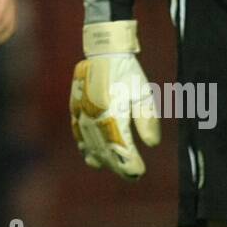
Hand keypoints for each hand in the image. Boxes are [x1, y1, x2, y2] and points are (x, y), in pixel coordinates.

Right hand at [70, 19, 159, 178]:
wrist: (103, 51)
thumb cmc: (127, 72)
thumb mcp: (143, 92)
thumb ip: (147, 119)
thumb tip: (151, 144)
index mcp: (111, 110)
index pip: (120, 145)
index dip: (129, 162)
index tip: (139, 172)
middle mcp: (93, 114)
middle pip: (104, 149)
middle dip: (118, 165)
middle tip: (132, 175)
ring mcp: (81, 112)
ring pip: (90, 144)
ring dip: (103, 160)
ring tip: (116, 169)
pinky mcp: (75, 108)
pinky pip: (78, 134)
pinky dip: (85, 148)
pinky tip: (93, 158)